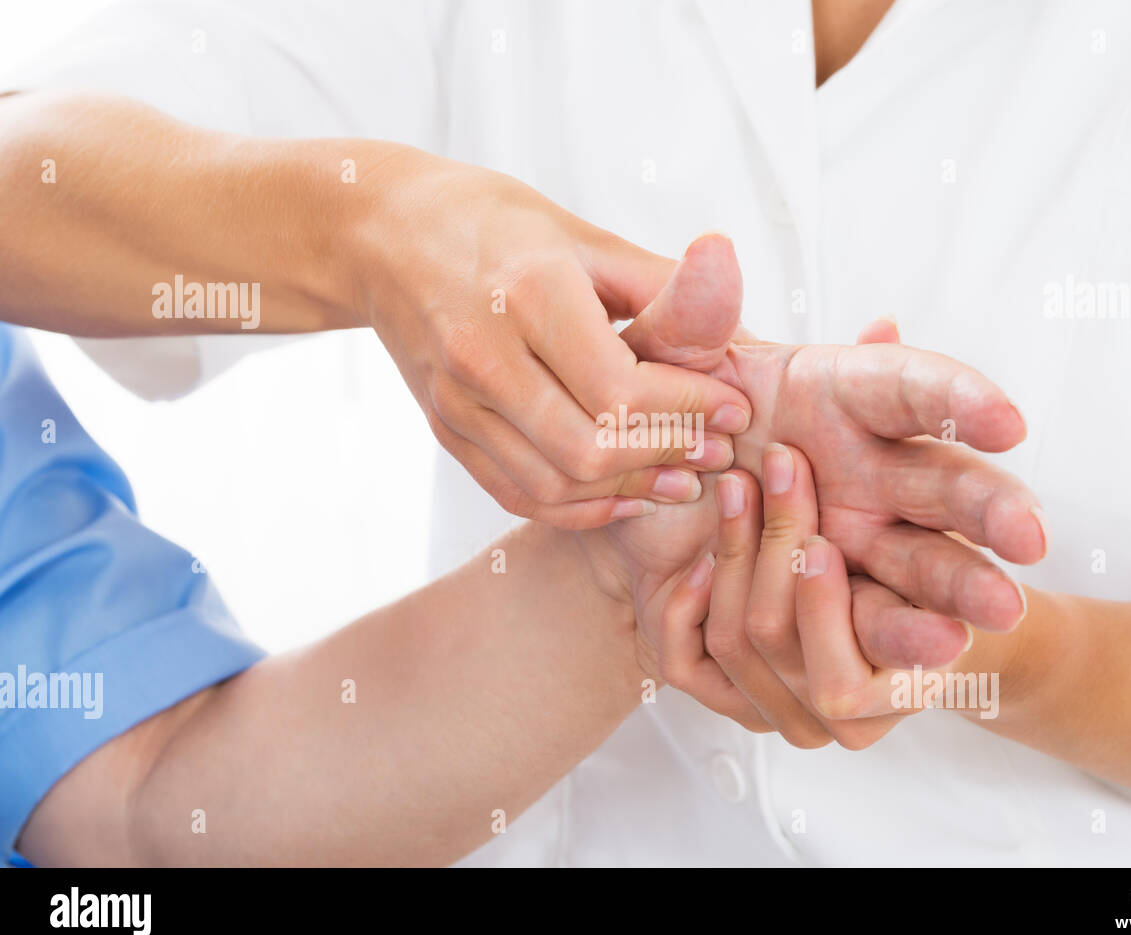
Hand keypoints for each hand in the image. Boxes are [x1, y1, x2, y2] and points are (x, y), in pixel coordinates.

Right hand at [349, 153, 752, 526]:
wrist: (382, 234)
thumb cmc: (494, 224)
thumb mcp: (584, 235)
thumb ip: (663, 288)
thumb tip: (741, 335)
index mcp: (528, 294)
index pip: (621, 388)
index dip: (688, 409)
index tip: (733, 407)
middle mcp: (483, 355)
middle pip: (589, 448)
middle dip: (666, 456)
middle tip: (716, 450)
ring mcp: (456, 400)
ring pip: (555, 483)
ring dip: (627, 490)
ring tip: (680, 479)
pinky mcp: (445, 428)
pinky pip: (516, 492)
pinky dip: (577, 507)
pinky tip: (621, 496)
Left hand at [624, 235, 1046, 636]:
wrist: (638, 507)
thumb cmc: (669, 418)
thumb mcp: (663, 371)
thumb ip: (687, 319)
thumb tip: (713, 252)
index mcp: (841, 396)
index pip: (910, 387)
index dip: (958, 401)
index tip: (1006, 423)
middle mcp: (869, 469)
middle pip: (944, 483)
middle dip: (988, 506)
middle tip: (1030, 537)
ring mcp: (862, 542)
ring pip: (924, 562)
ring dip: (960, 584)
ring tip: (999, 612)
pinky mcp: (841, 604)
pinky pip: (871, 625)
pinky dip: (896, 636)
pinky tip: (933, 655)